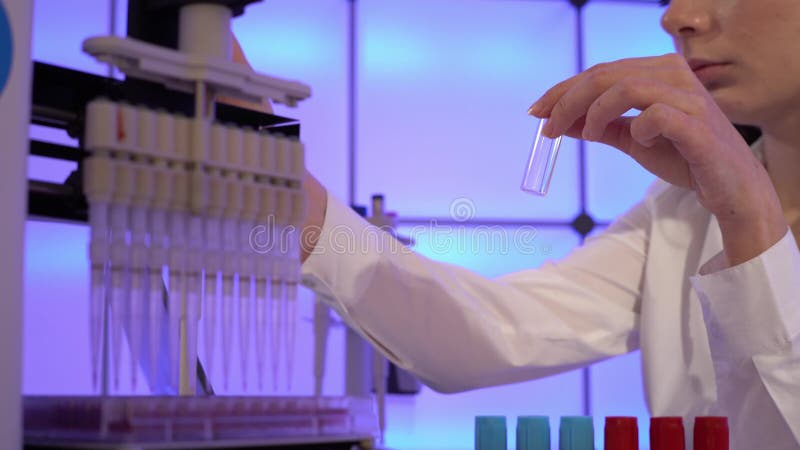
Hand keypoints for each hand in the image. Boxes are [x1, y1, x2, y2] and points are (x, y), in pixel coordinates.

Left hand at [529, 53, 786, 265]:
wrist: (728, 187)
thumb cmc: (683, 156)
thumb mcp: (632, 139)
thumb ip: (599, 126)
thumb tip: (557, 122)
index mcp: (658, 72)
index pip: (601, 72)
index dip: (564, 90)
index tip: (537, 111)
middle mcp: (675, 76)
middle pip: (607, 76)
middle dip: (568, 101)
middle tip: (548, 127)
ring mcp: (689, 98)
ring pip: (627, 87)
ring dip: (595, 112)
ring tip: (588, 135)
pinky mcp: (698, 125)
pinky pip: (656, 115)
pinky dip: (637, 127)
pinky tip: (637, 140)